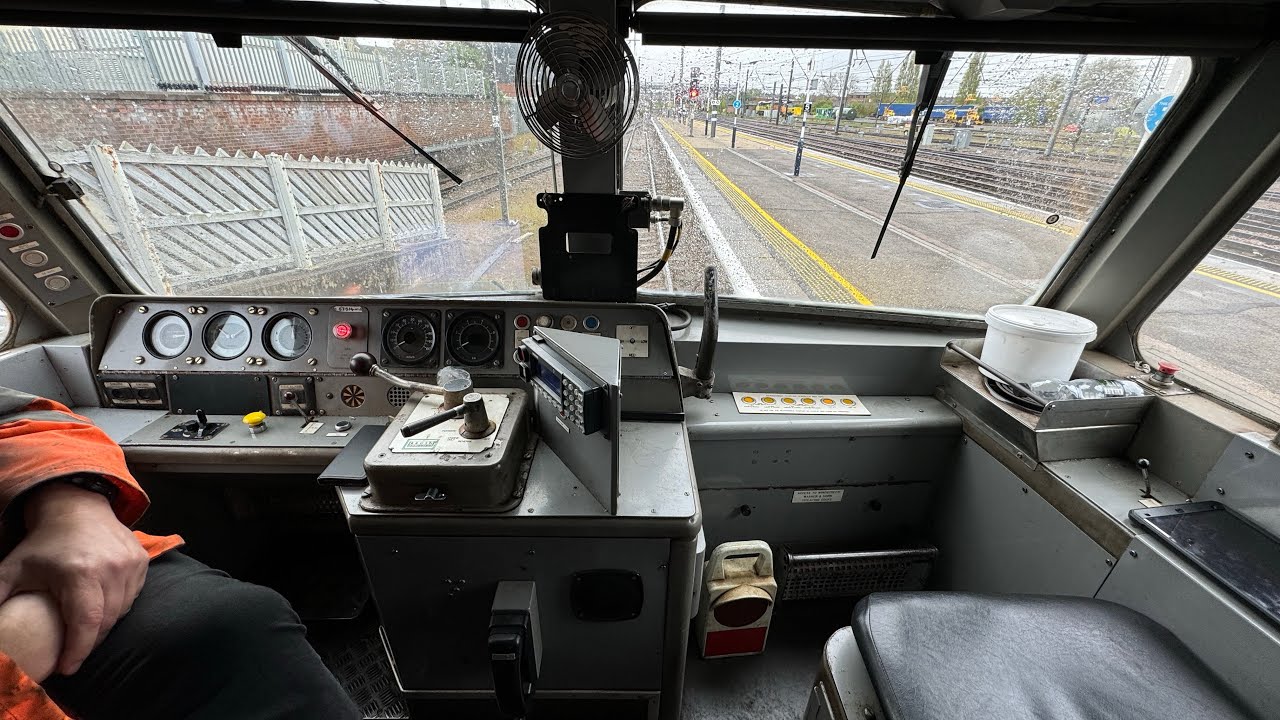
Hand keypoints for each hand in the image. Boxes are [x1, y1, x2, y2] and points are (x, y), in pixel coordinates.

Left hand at [0, 482, 148, 674]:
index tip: (65, 668)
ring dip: (104, 625)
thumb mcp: (11, 569)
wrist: (76, 507)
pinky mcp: (141, 561)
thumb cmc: (42, 542)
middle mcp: (111, 568)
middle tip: (71, 652)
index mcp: (79, 572)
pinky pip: (133, 596)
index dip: (78, 651)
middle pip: (106, 621)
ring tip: (85, 629)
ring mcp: (130, 564)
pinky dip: (118, 607)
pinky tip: (101, 605)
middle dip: (89, 643)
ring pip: (122, 611)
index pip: (86, 622)